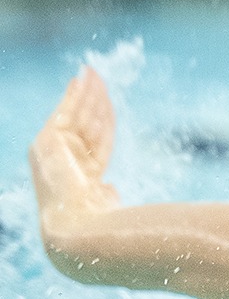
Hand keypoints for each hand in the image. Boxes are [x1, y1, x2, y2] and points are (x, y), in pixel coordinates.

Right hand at [29, 67, 121, 232]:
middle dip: (95, 100)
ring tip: (96, 72)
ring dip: (90, 92)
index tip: (108, 104)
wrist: (75, 227)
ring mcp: (52, 149)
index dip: (104, 121)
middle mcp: (60, 160)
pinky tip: (83, 78)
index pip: (96, 142)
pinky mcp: (49, 139)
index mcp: (76, 176)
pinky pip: (69, 110)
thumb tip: (109, 190)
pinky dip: (76, 93)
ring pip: (79, 114)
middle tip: (100, 77)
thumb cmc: (95, 223)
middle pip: (86, 123)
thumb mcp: (103, 206)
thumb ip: (103, 194)